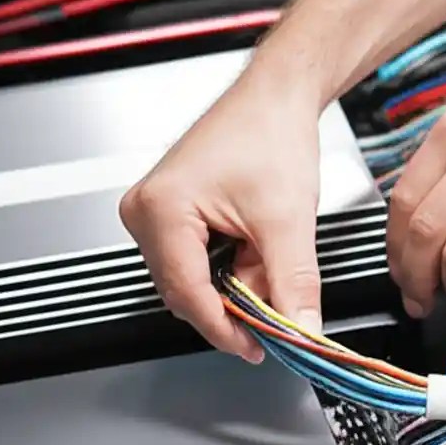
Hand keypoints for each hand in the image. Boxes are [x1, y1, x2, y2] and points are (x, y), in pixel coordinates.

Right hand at [120, 77, 322, 361]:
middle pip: (188, 292)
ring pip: (196, 280)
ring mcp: (154, 213)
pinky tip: (256, 249)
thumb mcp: (288, 220)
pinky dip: (232, 267)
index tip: (259, 349)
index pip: (188, 295)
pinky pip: (198, 261)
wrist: (276, 96)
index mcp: (160, 210)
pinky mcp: (170, 214)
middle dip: (237, 306)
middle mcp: (145, 212)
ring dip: (237, 284)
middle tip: (278, 315)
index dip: (227, 329)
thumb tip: (300, 332)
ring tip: (271, 258)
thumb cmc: (270, 133)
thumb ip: (294, 284)